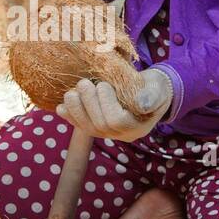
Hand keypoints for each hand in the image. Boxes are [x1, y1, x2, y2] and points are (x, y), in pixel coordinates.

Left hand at [56, 67, 173, 141]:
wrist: (149, 91)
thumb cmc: (154, 88)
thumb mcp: (158, 89)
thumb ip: (151, 96)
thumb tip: (142, 104)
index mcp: (137, 127)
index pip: (117, 121)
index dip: (106, 103)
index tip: (103, 85)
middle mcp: (121, 135)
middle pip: (99, 125)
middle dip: (88, 103)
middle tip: (83, 83)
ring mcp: (107, 134)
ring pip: (87, 129)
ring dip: (75, 110)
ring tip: (70, 93)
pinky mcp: (96, 127)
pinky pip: (81, 127)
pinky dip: (69, 116)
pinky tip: (60, 107)